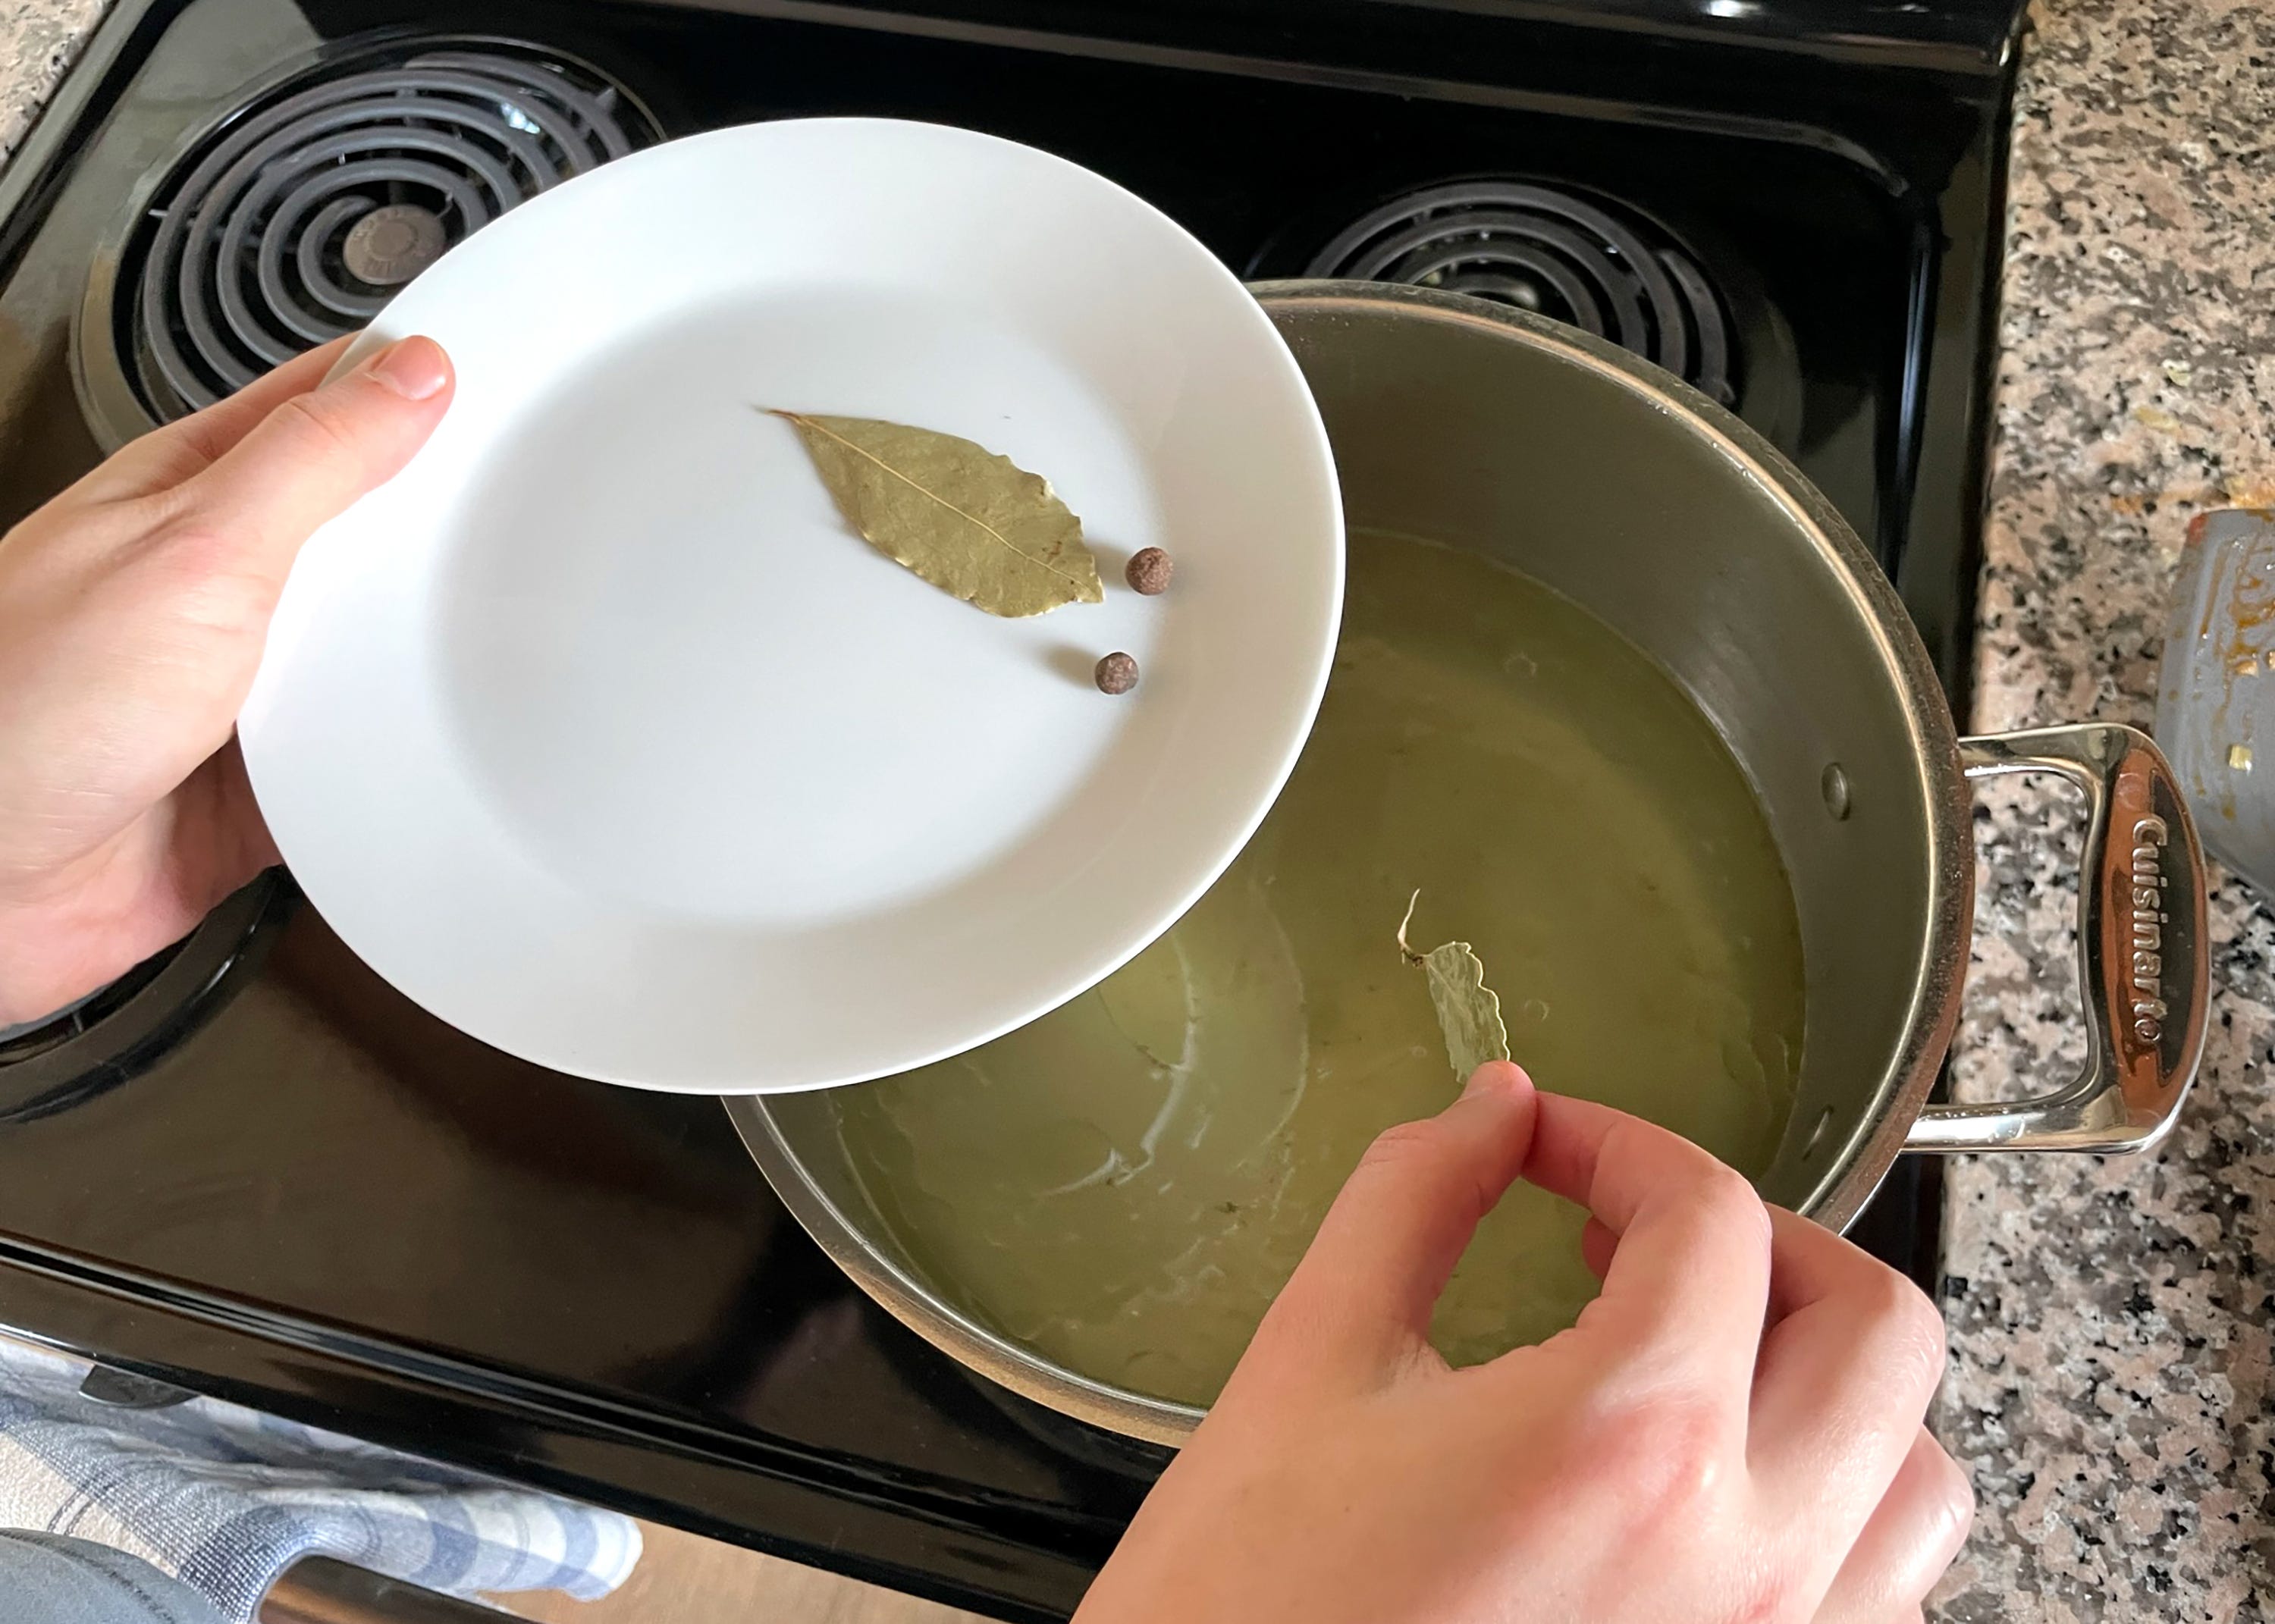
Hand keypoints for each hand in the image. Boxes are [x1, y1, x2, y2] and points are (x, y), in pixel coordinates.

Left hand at [0, 336, 452, 1024]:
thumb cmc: (25, 707)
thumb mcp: (194, 550)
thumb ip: (312, 458)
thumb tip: (411, 371)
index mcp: (196, 492)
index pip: (330, 404)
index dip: (418, 386)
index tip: (517, 386)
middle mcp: (222, 583)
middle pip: (369, 535)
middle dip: (445, 531)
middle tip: (540, 516)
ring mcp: (245, 683)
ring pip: (376, 652)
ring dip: (425, 656)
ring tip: (508, 638)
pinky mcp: (269, 781)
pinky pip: (365, 758)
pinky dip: (401, 760)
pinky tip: (441, 750)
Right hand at [1077, 1064, 1969, 1623]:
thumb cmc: (1255, 1612)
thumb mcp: (1307, 1369)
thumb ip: (1413, 1201)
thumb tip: (1493, 1110)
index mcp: (1628, 1439)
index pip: (1706, 1215)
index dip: (1618, 1141)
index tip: (1552, 1149)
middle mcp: (1748, 1555)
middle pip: (1875, 1322)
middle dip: (1764, 1240)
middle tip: (1648, 1234)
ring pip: (1918, 1472)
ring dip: (1829, 1384)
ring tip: (1705, 1361)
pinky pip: (1884, 1598)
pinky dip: (1835, 1517)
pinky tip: (1715, 1498)